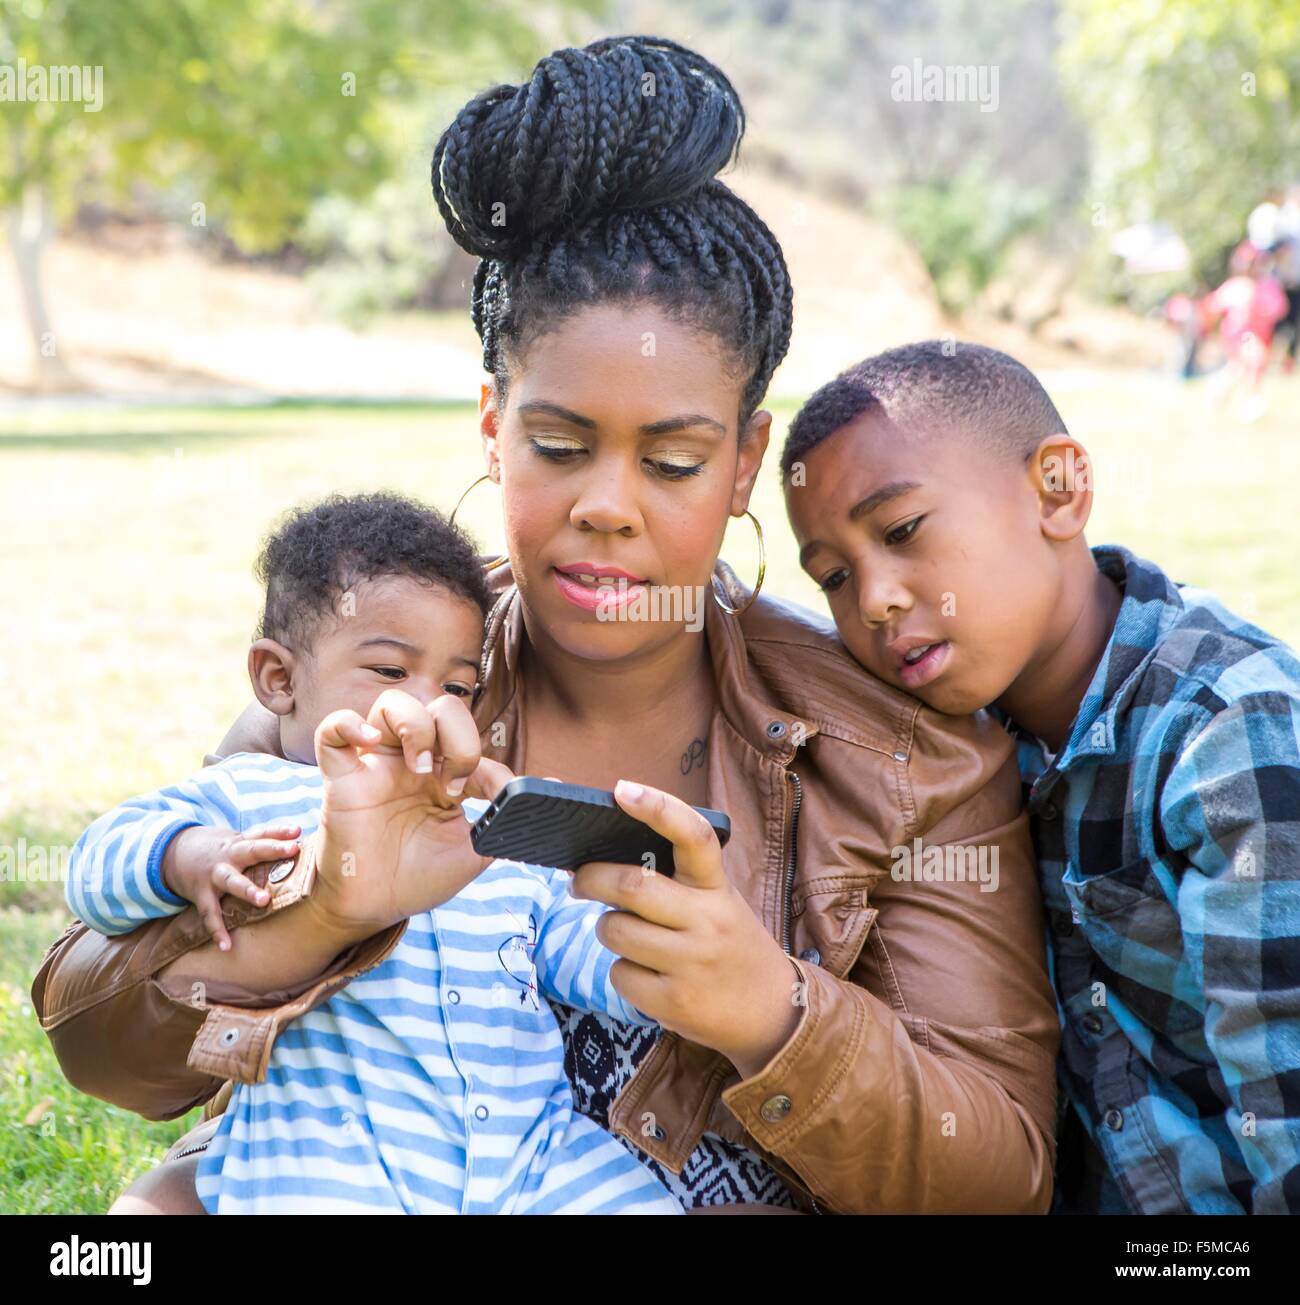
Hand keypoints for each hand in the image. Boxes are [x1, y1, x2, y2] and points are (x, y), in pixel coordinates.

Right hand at [162, 822, 301, 950]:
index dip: (279, 831)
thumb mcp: (238, 841)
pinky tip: (226, 946)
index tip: (297, 831)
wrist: (173, 852)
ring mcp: (214, 875)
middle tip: (293, 849)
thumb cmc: (220, 849)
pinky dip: (217, 931)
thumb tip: (299, 842)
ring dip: (247, 890)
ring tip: (263, 901)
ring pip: (231, 881)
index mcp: (240, 842)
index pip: (262, 833)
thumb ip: (263, 843)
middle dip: (271, 850)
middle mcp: (228, 856)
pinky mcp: (201, 894)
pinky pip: (209, 914)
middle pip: (251, 851)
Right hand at [309, 689, 513, 937]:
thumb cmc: (419, 876)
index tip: (496, 798)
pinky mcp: (341, 776)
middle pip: (439, 706)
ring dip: (416, 726)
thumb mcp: (473, 850)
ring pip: (391, 704)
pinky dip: (349, 723)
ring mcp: (376, 764)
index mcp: (444, 772)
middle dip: (458, 737)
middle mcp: (412, 760)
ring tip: (419, 769)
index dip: (490, 768)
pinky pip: (332, 729)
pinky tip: (372, 743)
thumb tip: (552, 789)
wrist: (374, 908)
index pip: (473, 742)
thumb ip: (505, 818)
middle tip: (454, 785)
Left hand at [571, 780, 804, 1077]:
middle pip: (631, 886)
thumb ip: (673, 883)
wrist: (774, 1012)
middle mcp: (707, 920)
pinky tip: (647, 975)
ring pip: (615, 930)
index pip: (693, 835)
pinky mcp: (675, 1001)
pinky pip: (620, 974)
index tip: (621, 789)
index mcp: (716, 887)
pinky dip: (623, 972)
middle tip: (579, 880)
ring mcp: (692, 962)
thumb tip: (604, 862)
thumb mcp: (717, 903)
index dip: (657, 807)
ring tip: (625, 933)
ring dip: (607, 928)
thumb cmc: (728, 944)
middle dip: (591, 879)